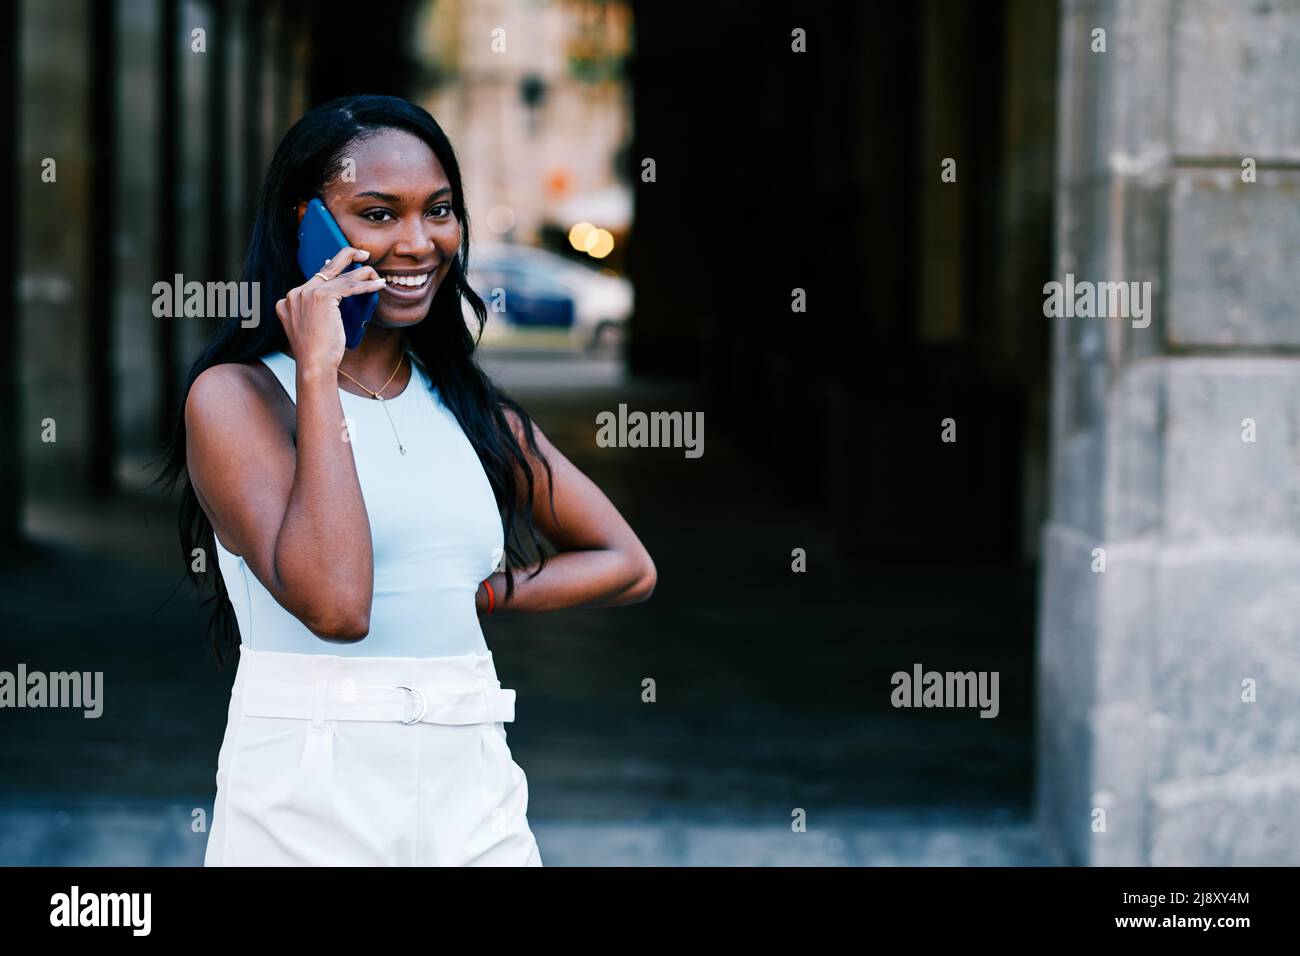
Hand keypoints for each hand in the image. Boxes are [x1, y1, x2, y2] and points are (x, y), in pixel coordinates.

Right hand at [274, 246, 384, 373]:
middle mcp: (294, 294)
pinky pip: (349, 286)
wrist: (314, 365)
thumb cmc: (318, 353)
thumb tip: (338, 295)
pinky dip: (366, 285)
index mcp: (287, 301)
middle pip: (324, 269)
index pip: (313, 279)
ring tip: (376, 275)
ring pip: (340, 277)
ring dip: (362, 274)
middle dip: (346, 256)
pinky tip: (378, 285)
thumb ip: (319, 311)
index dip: (330, 269)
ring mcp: (305, 293)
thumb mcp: (314, 329)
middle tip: (362, 254)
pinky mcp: (321, 296)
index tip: (342, 263)